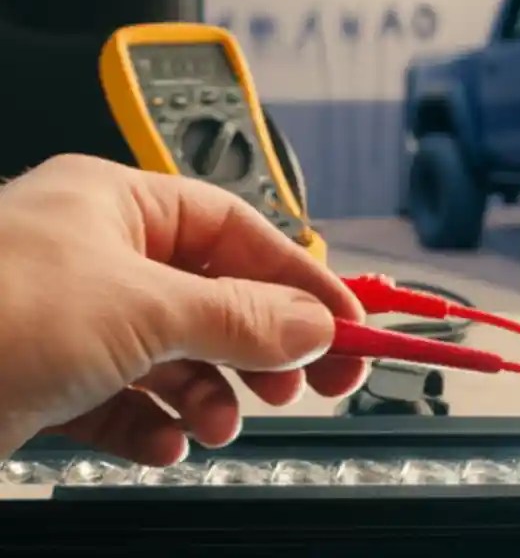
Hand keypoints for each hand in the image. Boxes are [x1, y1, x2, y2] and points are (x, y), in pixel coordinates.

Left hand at [0, 154, 366, 464]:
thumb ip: (240, 317)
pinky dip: (156, 425)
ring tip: (221, 421)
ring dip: (209, 394)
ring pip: (174, 355)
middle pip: (213, 297)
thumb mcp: (141, 308)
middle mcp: (95, 256)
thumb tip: (313, 325)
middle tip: (309, 384)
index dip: (300, 279)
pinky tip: (166, 441)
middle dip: (259, 346)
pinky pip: (127, 402)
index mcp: (116, 205)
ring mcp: (68, 321)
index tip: (348, 325)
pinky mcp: (44, 381)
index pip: (238, 232)